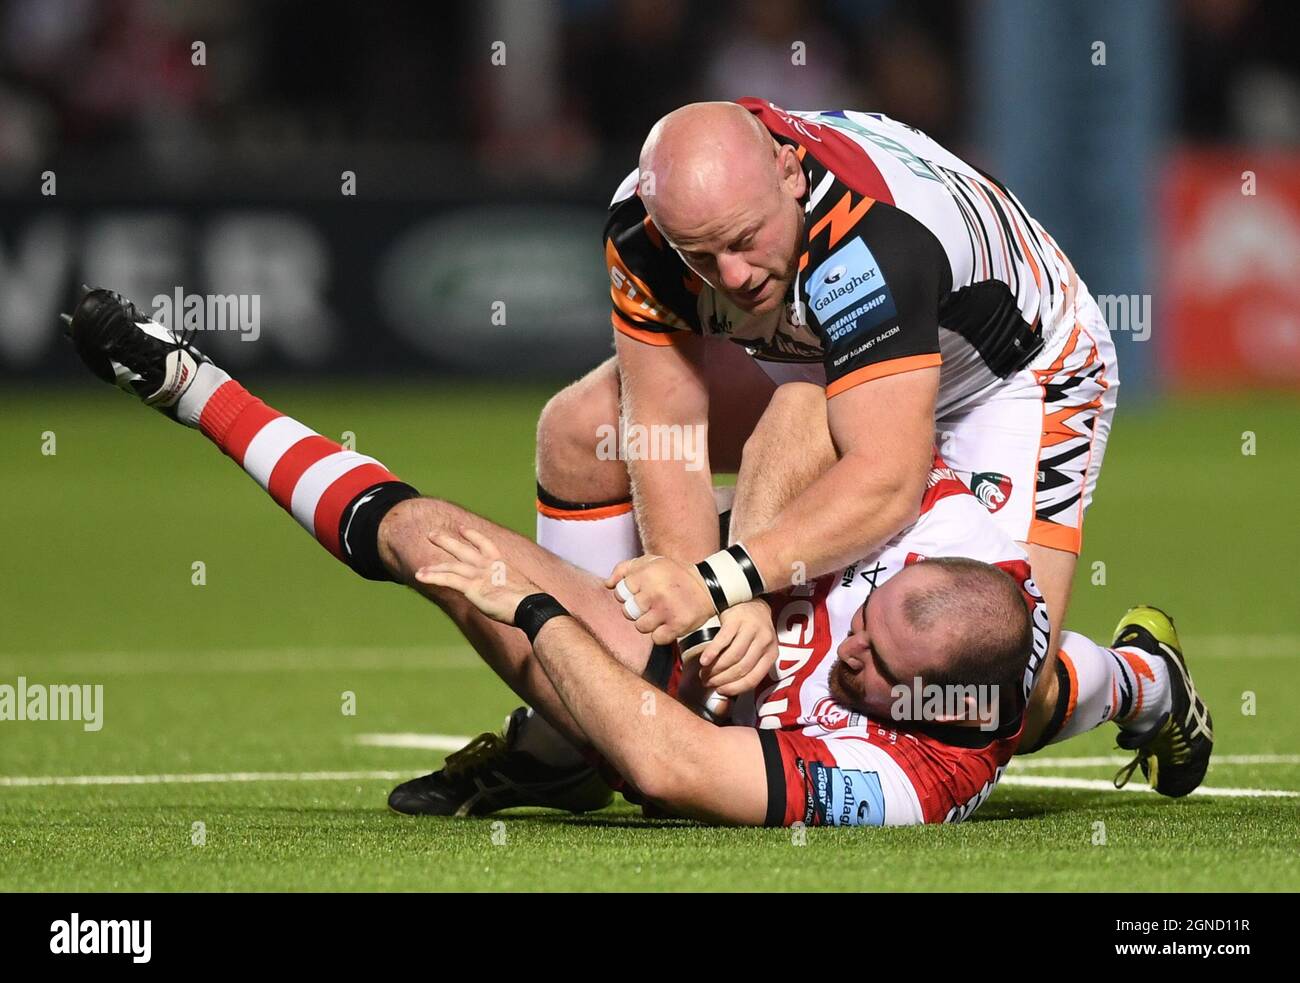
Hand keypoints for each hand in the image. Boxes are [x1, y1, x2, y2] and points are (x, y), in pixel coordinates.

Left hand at [415, 528, 540, 624]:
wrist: (530, 605)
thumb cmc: (529, 601)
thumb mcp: (519, 587)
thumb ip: (508, 586)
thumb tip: (509, 593)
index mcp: (500, 562)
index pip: (483, 542)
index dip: (471, 534)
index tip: (461, 528)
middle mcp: (487, 564)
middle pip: (461, 549)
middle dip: (445, 541)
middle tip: (432, 534)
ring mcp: (478, 574)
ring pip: (450, 566)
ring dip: (433, 567)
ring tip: (419, 568)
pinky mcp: (471, 587)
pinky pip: (447, 579)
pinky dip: (433, 577)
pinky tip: (420, 576)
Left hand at [607, 554, 716, 644]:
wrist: (708, 586)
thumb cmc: (673, 574)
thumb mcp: (650, 562)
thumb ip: (625, 569)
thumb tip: (607, 584)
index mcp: (647, 574)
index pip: (620, 593)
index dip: (628, 595)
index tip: (640, 593)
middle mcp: (655, 592)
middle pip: (628, 612)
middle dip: (636, 610)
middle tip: (651, 605)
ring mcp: (666, 610)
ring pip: (640, 627)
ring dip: (648, 623)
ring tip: (659, 614)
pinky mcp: (677, 625)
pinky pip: (656, 638)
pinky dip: (661, 634)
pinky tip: (669, 623)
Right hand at [698, 599, 776, 696]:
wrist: (749, 601)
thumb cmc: (751, 631)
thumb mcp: (758, 649)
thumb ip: (749, 666)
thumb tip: (727, 690)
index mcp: (771, 653)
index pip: (753, 678)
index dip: (735, 688)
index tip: (720, 692)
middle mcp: (764, 641)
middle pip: (741, 668)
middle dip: (722, 679)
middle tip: (707, 683)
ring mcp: (751, 629)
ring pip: (732, 656)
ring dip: (716, 669)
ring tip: (704, 673)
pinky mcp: (737, 620)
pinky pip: (723, 640)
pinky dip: (712, 653)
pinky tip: (704, 661)